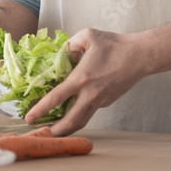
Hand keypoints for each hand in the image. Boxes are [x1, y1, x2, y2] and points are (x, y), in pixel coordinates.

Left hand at [25, 28, 147, 135]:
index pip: (56, 98)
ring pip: (82, 120)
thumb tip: (61, 53)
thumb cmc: (114, 44)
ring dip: (68, 128)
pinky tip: (72, 111)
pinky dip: (80, 115)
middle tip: (43, 135)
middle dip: (55, 131)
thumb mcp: (87, 36)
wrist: (140, 56)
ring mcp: (100, 100)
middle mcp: (90, 94)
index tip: (29, 118)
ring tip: (55, 131)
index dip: (41, 109)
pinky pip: (90, 110)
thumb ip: (70, 44)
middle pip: (70, 120)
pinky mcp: (108, 101)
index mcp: (81, 79)